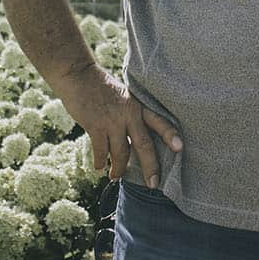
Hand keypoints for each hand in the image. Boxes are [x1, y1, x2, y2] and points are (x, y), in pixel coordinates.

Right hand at [56, 65, 182, 187]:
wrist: (78, 75)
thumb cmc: (100, 86)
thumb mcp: (123, 95)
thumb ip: (131, 114)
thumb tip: (134, 138)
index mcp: (138, 105)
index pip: (159, 121)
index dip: (170, 134)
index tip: (180, 148)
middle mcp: (129, 113)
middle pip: (144, 145)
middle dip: (150, 167)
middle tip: (153, 184)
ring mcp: (112, 120)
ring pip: (121, 154)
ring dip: (119, 169)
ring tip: (115, 177)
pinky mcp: (95, 126)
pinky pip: (101, 152)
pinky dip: (100, 163)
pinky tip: (99, 168)